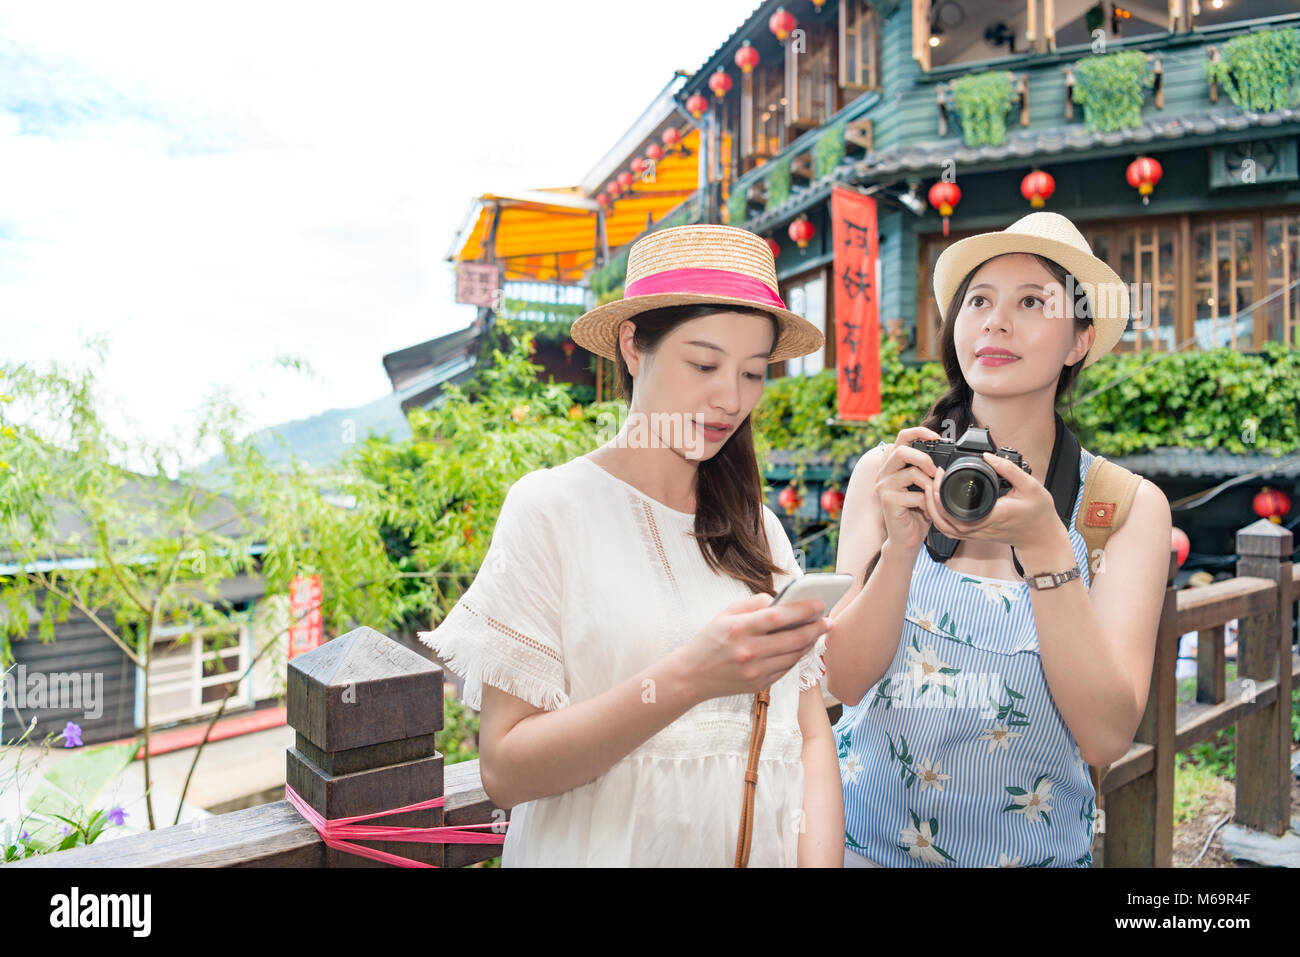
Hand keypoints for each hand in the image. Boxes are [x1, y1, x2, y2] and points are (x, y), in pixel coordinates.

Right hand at [678, 592, 833, 702]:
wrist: (692, 676)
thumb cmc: (710, 640)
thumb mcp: (724, 614)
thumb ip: (752, 604)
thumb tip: (779, 600)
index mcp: (739, 628)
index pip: (779, 616)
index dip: (803, 610)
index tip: (820, 605)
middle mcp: (748, 651)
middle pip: (793, 638)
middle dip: (816, 628)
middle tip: (829, 621)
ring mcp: (755, 670)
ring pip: (794, 656)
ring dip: (810, 643)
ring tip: (818, 632)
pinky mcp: (759, 684)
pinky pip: (786, 669)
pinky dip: (797, 657)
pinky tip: (802, 647)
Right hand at [874, 426, 944, 553]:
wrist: (907, 539)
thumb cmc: (918, 513)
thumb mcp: (925, 486)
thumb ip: (929, 471)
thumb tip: (944, 460)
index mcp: (893, 465)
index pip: (902, 437)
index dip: (919, 432)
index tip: (937, 437)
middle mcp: (884, 473)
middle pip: (901, 450)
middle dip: (924, 458)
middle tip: (935, 471)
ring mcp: (883, 486)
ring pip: (910, 472)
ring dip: (929, 483)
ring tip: (933, 494)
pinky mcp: (887, 500)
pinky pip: (914, 494)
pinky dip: (926, 501)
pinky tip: (925, 508)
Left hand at [922, 450, 1060, 552]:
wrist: (1041, 537)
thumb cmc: (1038, 512)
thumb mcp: (1030, 486)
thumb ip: (1009, 470)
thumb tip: (988, 456)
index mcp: (991, 515)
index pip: (955, 510)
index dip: (940, 494)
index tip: (940, 474)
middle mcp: (979, 528)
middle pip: (942, 520)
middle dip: (931, 499)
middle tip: (932, 478)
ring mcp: (976, 534)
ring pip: (943, 528)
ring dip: (931, 510)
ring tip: (930, 489)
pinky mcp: (975, 535)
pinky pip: (949, 530)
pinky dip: (939, 518)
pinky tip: (937, 503)